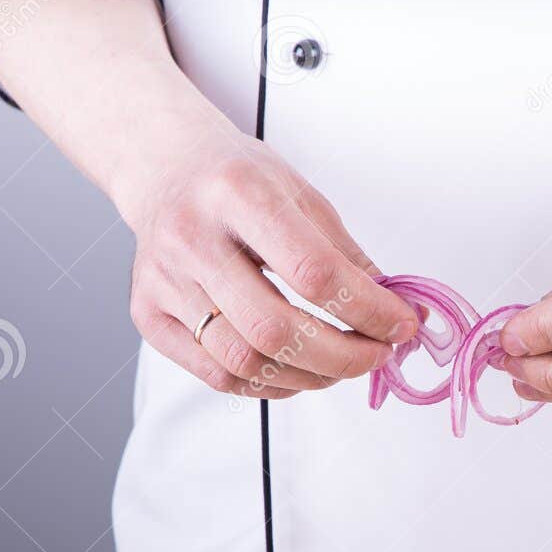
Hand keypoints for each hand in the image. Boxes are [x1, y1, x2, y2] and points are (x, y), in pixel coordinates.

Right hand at [121, 126, 416, 398]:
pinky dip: (268, 384)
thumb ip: (349, 258)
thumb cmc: (237, 180)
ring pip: (244, 361)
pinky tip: (295, 371)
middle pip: (275, 328)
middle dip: (342, 356)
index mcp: (239, 193)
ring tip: (338, 366)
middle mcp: (193, 237)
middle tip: (376, 356)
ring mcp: (164, 280)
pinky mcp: (149, 314)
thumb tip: (402, 314)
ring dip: (308, 377)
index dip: (368, 310)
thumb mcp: (302, 196)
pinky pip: (216, 374)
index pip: (314, 272)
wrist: (165, 167)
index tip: (401, 326)